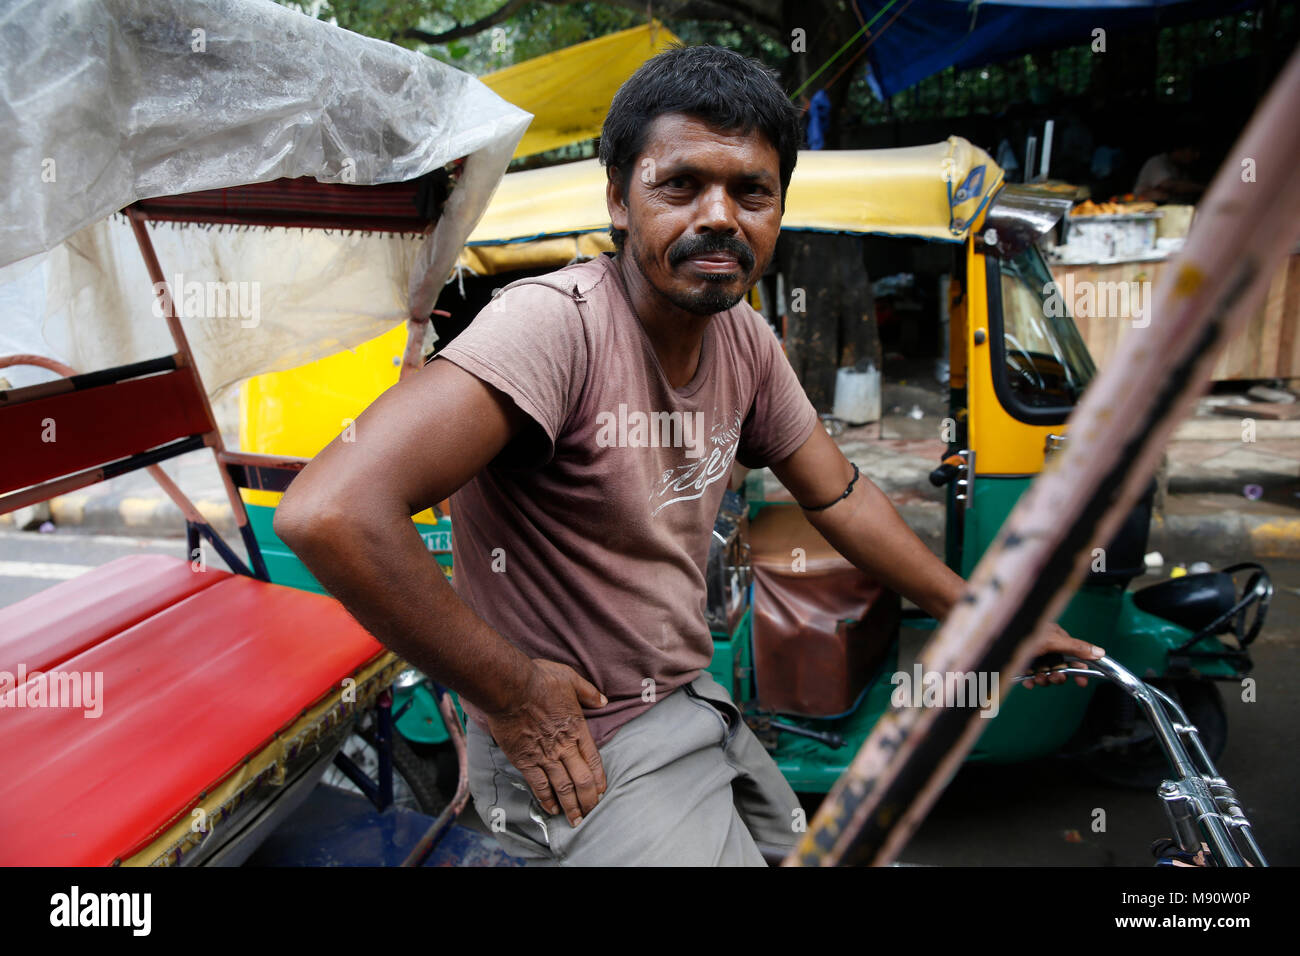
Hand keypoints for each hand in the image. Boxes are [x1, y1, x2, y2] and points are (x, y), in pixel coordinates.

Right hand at [483, 659, 607, 826]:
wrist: (511, 687)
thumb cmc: (540, 679)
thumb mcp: (570, 679)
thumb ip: (588, 692)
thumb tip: (603, 700)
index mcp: (578, 728)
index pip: (594, 760)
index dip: (599, 779)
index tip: (602, 792)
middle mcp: (564, 747)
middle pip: (582, 780)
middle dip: (588, 800)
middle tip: (591, 813)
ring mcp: (545, 756)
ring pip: (563, 787)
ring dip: (571, 806)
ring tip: (575, 820)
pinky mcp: (525, 760)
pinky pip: (539, 785)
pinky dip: (546, 799)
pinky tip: (552, 810)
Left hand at [1020, 624, 1103, 688]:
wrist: (996, 639)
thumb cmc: (1024, 634)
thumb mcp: (1052, 640)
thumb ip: (1076, 647)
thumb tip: (1100, 652)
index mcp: (1054, 636)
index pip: (1073, 654)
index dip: (1078, 669)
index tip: (1083, 682)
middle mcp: (1044, 645)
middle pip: (1059, 666)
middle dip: (1058, 675)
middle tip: (1054, 677)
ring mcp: (1032, 654)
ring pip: (1045, 673)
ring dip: (1044, 679)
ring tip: (1038, 678)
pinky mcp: (1020, 663)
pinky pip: (1030, 676)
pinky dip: (1031, 681)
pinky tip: (1028, 682)